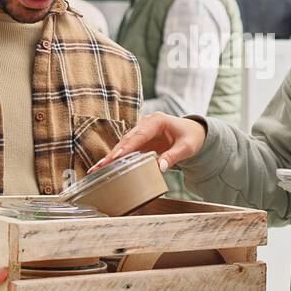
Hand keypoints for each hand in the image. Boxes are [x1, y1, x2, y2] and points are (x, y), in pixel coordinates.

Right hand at [89, 111, 206, 172]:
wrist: (193, 132)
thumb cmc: (191, 137)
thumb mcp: (187, 147)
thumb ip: (174, 156)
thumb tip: (160, 168)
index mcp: (157, 121)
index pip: (139, 135)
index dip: (127, 146)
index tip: (116, 157)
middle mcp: (146, 123)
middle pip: (127, 140)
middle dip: (113, 154)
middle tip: (100, 166)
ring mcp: (141, 131)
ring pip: (123, 145)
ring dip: (111, 157)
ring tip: (97, 169)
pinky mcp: (140, 141)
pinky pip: (126, 150)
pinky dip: (116, 159)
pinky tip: (105, 168)